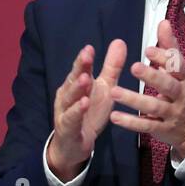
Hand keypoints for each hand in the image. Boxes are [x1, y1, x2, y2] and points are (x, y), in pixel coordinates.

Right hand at [48, 39, 127, 179]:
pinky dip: (76, 111)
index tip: (90, 48)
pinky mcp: (68, 128)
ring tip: (86, 79)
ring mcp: (65, 111)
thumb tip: (119, 41)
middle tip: (87, 56)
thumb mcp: (104, 88)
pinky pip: (71, 118)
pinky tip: (84, 104)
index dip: (84, 59)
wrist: (75, 144)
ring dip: (77, 88)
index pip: (80, 69)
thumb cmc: (89, 112)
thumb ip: (111, 67)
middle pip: (73, 79)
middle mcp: (68, 95)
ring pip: (70, 98)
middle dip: (80, 68)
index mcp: (77, 84)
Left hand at [108, 19, 184, 162]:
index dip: (164, 58)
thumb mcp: (180, 70)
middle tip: (133, 67)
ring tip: (114, 92)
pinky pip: (146, 126)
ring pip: (154, 107)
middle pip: (168, 86)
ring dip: (134, 99)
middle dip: (152, 77)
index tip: (147, 50)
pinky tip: (114, 116)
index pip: (177, 66)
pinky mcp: (163, 129)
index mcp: (184, 78)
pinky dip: (130, 122)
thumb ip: (169, 48)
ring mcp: (172, 114)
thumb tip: (164, 22)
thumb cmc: (183, 92)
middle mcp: (180, 95)